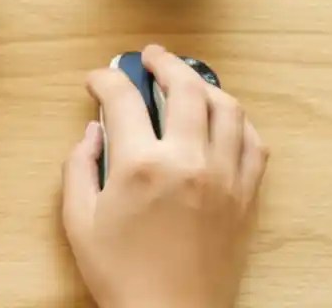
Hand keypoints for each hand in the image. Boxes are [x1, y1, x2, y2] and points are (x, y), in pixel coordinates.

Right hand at [62, 45, 268, 307]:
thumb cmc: (121, 275)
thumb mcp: (78, 220)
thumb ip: (78, 167)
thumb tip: (92, 132)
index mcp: (139, 166)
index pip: (122, 99)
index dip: (105, 79)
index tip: (97, 79)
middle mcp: (187, 162)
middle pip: (184, 88)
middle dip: (163, 63)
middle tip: (150, 57)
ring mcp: (223, 177)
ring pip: (226, 108)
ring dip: (204, 84)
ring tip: (187, 80)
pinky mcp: (245, 196)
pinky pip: (253, 142)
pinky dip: (238, 120)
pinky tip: (222, 118)